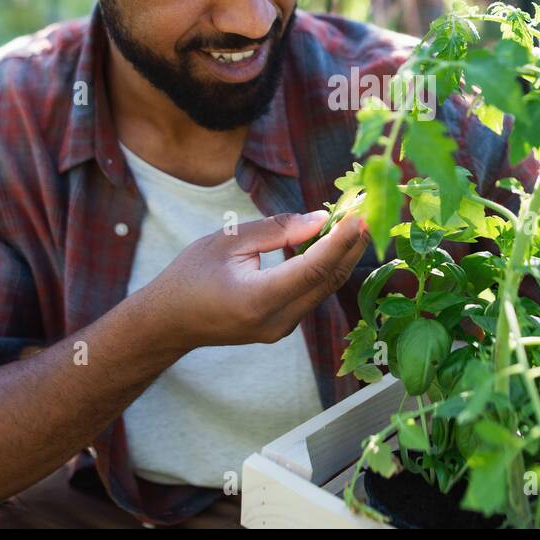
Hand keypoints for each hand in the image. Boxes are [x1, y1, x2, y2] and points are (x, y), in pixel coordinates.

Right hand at [143, 209, 368, 349]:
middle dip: (352, 245)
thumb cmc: (190, 275)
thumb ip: (276, 230)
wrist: (168, 322)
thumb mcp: (227, 241)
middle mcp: (276, 321)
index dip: (342, 240)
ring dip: (341, 256)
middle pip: (328, 281)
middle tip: (371, 210)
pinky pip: (312, 295)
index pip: (313, 268)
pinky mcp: (282, 327)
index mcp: (258, 299)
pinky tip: (331, 242)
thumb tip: (320, 219)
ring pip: (324, 289)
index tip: (362, 213)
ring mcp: (281, 329)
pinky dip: (325, 268)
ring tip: (356, 220)